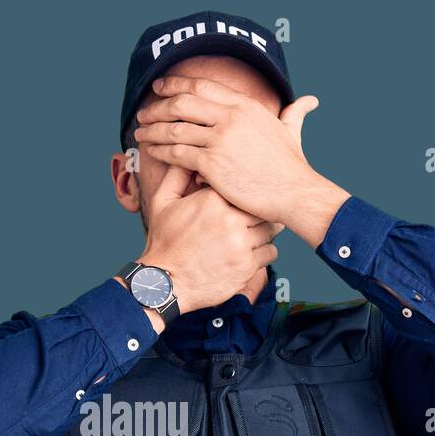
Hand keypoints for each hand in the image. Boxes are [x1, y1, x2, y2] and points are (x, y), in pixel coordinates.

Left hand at [134, 75, 348, 245]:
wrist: (294, 192)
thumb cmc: (292, 167)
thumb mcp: (291, 131)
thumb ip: (294, 113)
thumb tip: (309, 100)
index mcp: (244, 106)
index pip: (202, 86)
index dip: (176, 85)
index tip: (160, 88)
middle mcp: (230, 117)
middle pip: (183, 102)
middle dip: (158, 106)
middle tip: (143, 112)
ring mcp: (220, 139)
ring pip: (175, 128)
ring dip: (153, 128)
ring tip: (140, 132)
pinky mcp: (213, 163)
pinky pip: (177, 153)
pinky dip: (160, 150)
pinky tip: (151, 151)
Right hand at [137, 165, 280, 314]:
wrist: (164, 283)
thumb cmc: (163, 241)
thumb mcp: (163, 202)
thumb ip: (177, 174)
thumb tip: (187, 152)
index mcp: (212, 200)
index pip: (242, 184)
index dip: (245, 189)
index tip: (247, 193)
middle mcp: (230, 220)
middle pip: (262, 205)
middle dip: (261, 208)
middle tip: (260, 210)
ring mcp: (240, 244)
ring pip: (271, 228)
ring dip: (265, 230)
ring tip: (254, 232)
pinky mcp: (247, 266)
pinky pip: (271, 252)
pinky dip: (265, 252)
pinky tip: (251, 252)